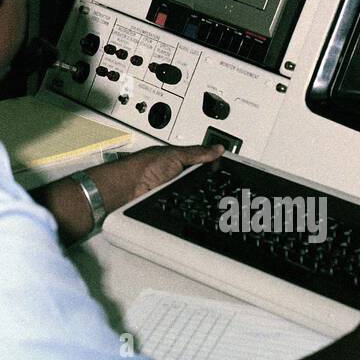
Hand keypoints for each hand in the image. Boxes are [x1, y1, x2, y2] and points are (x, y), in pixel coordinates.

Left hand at [85, 143, 224, 212]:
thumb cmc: (143, 167)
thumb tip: (218, 148)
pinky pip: (188, 211)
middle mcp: (178, 178)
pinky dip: (192, 210)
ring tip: (213, 200)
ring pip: (197, 199)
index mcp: (180, 162)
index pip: (204, 165)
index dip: (217, 168)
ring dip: (202, 199)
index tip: (233, 172)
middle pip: (203, 183)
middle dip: (212, 186)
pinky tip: (197, 210)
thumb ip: (197, 153)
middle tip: (227, 189)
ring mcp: (175, 194)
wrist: (127, 189)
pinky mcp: (172, 209)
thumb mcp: (175, 154)